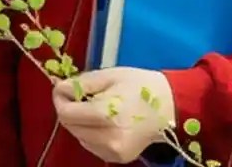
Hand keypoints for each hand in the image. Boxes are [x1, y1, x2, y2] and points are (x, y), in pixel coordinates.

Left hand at [53, 68, 174, 163]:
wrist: (171, 105)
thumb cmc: (140, 86)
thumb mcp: (108, 75)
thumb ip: (80, 83)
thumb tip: (60, 90)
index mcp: (107, 114)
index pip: (66, 114)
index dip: (60, 99)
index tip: (65, 89)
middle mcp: (109, 138)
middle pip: (70, 126)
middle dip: (69, 110)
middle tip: (79, 96)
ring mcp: (115, 150)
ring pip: (78, 136)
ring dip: (79, 122)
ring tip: (94, 108)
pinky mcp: (119, 157)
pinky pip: (91, 144)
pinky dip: (90, 132)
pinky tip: (104, 122)